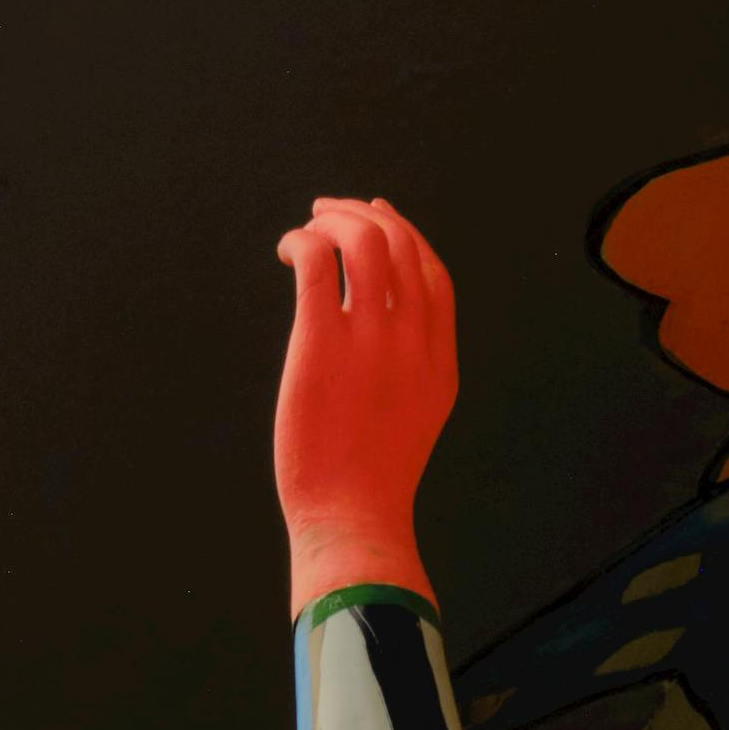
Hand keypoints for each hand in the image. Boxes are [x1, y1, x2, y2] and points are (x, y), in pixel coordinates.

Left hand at [273, 191, 462, 601]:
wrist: (350, 518)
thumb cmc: (372, 476)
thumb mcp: (418, 414)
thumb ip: (415, 363)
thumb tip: (386, 317)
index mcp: (440, 360)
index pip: (434, 273)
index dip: (407, 234)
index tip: (377, 215)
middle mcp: (412, 343)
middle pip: (400, 245)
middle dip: (363, 214)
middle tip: (329, 211)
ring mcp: (369, 342)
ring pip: (362, 241)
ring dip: (332, 219)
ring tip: (308, 227)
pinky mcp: (320, 346)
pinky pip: (317, 263)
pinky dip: (303, 241)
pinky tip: (288, 250)